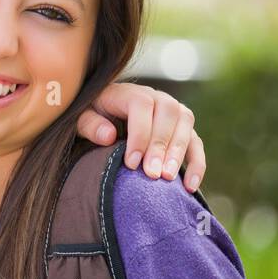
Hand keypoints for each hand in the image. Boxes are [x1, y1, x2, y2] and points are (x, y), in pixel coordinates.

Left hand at [77, 82, 204, 192]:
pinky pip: (196, 142)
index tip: (131, 163)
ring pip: (186, 125)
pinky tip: (190, 185)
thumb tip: (108, 136)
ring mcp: (173, 112)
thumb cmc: (91, 117)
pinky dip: (196, 163)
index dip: (139, 134)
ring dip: (179, 153)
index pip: (142, 106)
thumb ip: (90, 125)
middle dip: (160, 146)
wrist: (102, 114)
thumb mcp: (81, 118)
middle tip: (152, 174)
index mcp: (130, 93)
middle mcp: (156, 97)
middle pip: (168, 114)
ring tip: (168, 178)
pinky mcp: (183, 129)